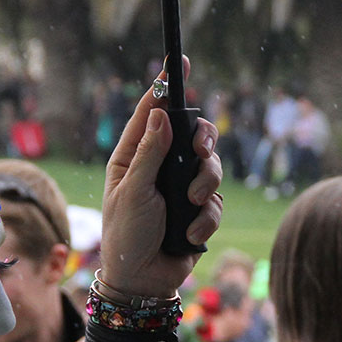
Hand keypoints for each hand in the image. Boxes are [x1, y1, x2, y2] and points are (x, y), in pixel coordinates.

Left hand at [98, 55, 222, 298]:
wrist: (143, 279)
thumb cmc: (126, 234)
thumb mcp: (133, 190)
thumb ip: (150, 152)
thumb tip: (161, 114)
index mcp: (134, 155)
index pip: (152, 113)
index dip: (167, 87)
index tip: (180, 61)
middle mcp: (160, 167)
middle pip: (193, 136)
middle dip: (203, 142)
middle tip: (201, 151)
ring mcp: (181, 189)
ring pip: (211, 168)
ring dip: (206, 185)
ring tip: (191, 205)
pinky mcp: (199, 211)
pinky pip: (215, 203)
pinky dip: (205, 217)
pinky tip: (189, 233)